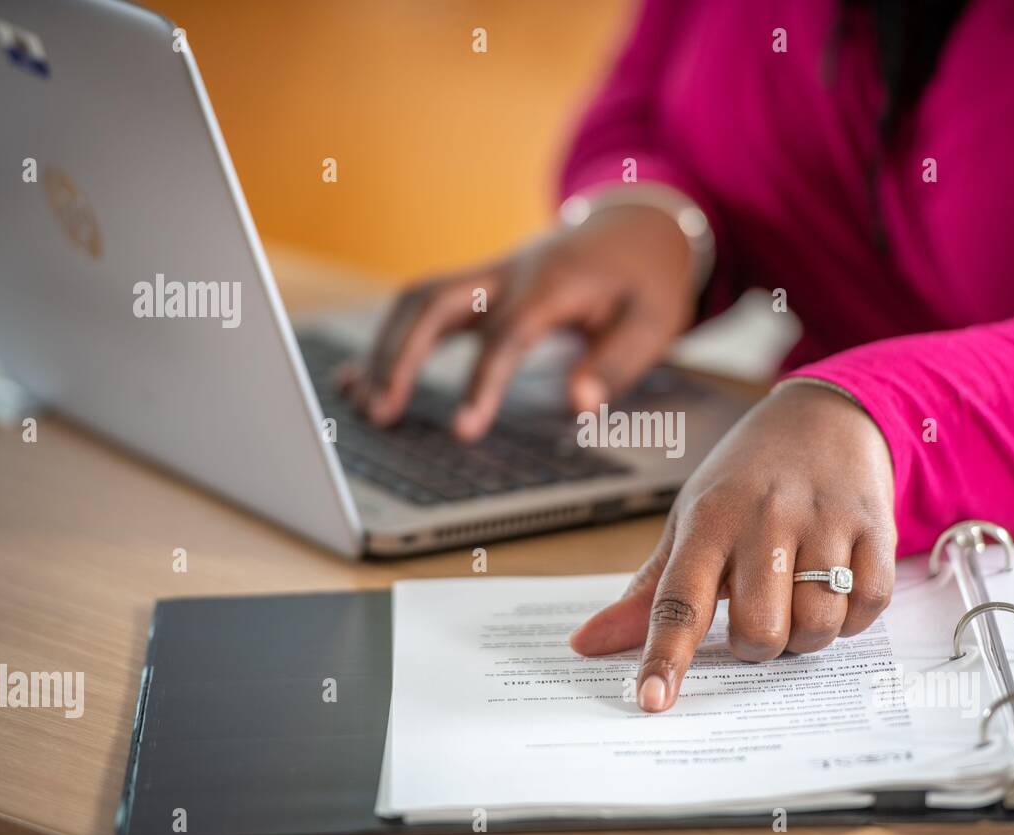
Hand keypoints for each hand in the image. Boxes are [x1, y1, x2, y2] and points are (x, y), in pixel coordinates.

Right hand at [342, 204, 695, 438]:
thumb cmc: (646, 280)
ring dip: (385, 349)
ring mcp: (486, 275)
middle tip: (382, 414)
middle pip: (435, 302)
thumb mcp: (655, 321)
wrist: (636, 226)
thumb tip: (579, 406)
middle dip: (400, 356)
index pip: (505, 335)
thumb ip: (617, 363)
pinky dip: (388, 341)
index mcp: (551, 284)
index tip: (463, 430)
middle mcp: (507, 273)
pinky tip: (359, 378)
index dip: (481, 383)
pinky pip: (422, 306)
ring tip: (366, 405)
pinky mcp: (477, 286)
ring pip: (417, 300)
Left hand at [568, 383, 896, 711]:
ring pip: (817, 625)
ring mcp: (824, 520)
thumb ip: (648, 593)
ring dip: (807, 635)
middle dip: (757, 646)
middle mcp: (765, 517)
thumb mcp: (690, 523)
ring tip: (798, 601)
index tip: (652, 700)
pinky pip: (869, 607)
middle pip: (759, 630)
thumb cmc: (744, 481)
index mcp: (708, 520)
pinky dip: (852, 618)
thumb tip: (587, 645)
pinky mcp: (875, 526)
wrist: (823, 416)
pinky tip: (837, 590)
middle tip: (758, 615)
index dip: (664, 655)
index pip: (678, 600)